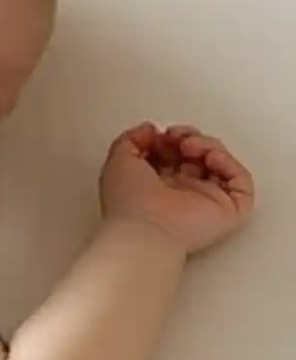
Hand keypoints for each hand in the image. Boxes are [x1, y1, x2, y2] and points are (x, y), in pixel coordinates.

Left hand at [100, 122, 255, 254]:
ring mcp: (206, 201)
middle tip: (178, 136)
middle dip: (190, 137)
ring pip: (219, 164)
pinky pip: (240, 182)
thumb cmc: (128, 202)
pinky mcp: (228, 210)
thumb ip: (130, 139)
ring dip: (207, 145)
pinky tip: (210, 157)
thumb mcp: (118, 161)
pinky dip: (229, 164)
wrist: (144, 230)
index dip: (171, 138)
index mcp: (156, 185)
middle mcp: (182, 193)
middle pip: (198, 156)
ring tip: (189, 146)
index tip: (162, 134)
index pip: (173, 154)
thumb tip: (149, 130)